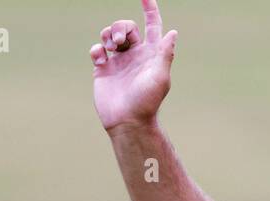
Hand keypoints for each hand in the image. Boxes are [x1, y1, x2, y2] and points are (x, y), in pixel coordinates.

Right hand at [90, 0, 177, 131]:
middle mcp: (135, 55)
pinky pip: (97, 49)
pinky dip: (97, 49)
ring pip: (110, 34)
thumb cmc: (147, 101)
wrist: (127, 121)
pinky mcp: (103, 69)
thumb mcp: (160, 77)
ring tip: (110, 47)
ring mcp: (119, 62)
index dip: (150, 9)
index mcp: (151, 54)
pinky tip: (100, 58)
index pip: (152, 26)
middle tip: (118, 41)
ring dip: (108, 34)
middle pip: (126, 26)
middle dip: (120, 26)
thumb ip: (165, 54)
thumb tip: (173, 32)